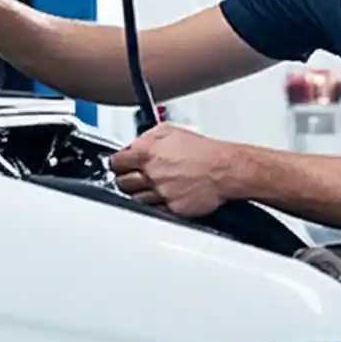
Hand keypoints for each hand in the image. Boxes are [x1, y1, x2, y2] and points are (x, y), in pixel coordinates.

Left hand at [109, 123, 243, 217]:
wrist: (224, 169)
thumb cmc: (203, 151)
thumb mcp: (171, 131)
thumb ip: (147, 137)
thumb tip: (135, 144)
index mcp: (147, 152)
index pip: (116, 162)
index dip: (117, 164)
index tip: (120, 165)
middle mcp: (151, 174)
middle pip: (122, 183)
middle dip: (125, 180)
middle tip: (134, 177)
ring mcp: (160, 192)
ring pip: (136, 199)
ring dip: (140, 194)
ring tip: (152, 186)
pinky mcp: (171, 208)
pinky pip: (154, 210)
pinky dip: (156, 205)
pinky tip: (164, 196)